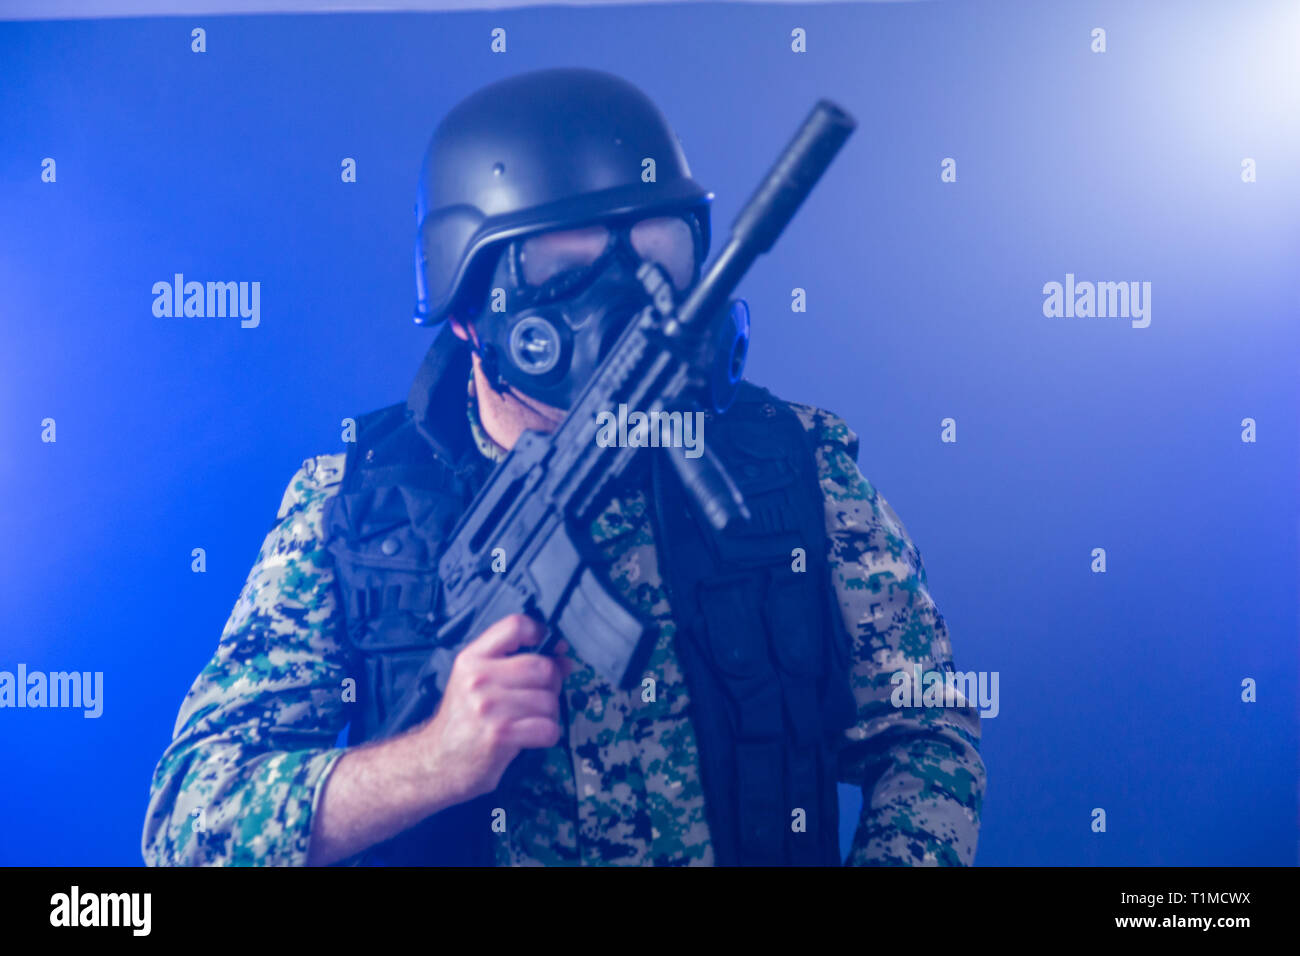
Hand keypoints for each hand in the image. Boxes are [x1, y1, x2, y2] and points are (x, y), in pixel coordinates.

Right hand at [413, 614, 572, 803]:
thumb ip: (512, 663)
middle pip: (542, 667)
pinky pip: (548, 728)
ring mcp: (489, 707)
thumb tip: (562, 657)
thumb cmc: (462, 720)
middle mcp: (479, 679)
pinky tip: (532, 735)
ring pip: (549, 700)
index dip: (540, 632)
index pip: (514, 626)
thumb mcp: (474, 681)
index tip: (549, 647)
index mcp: (472, 659)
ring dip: (549, 714)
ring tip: (532, 719)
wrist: (436, 760)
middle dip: (552, 683)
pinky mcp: (500, 735)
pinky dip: (548, 734)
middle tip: (541, 694)